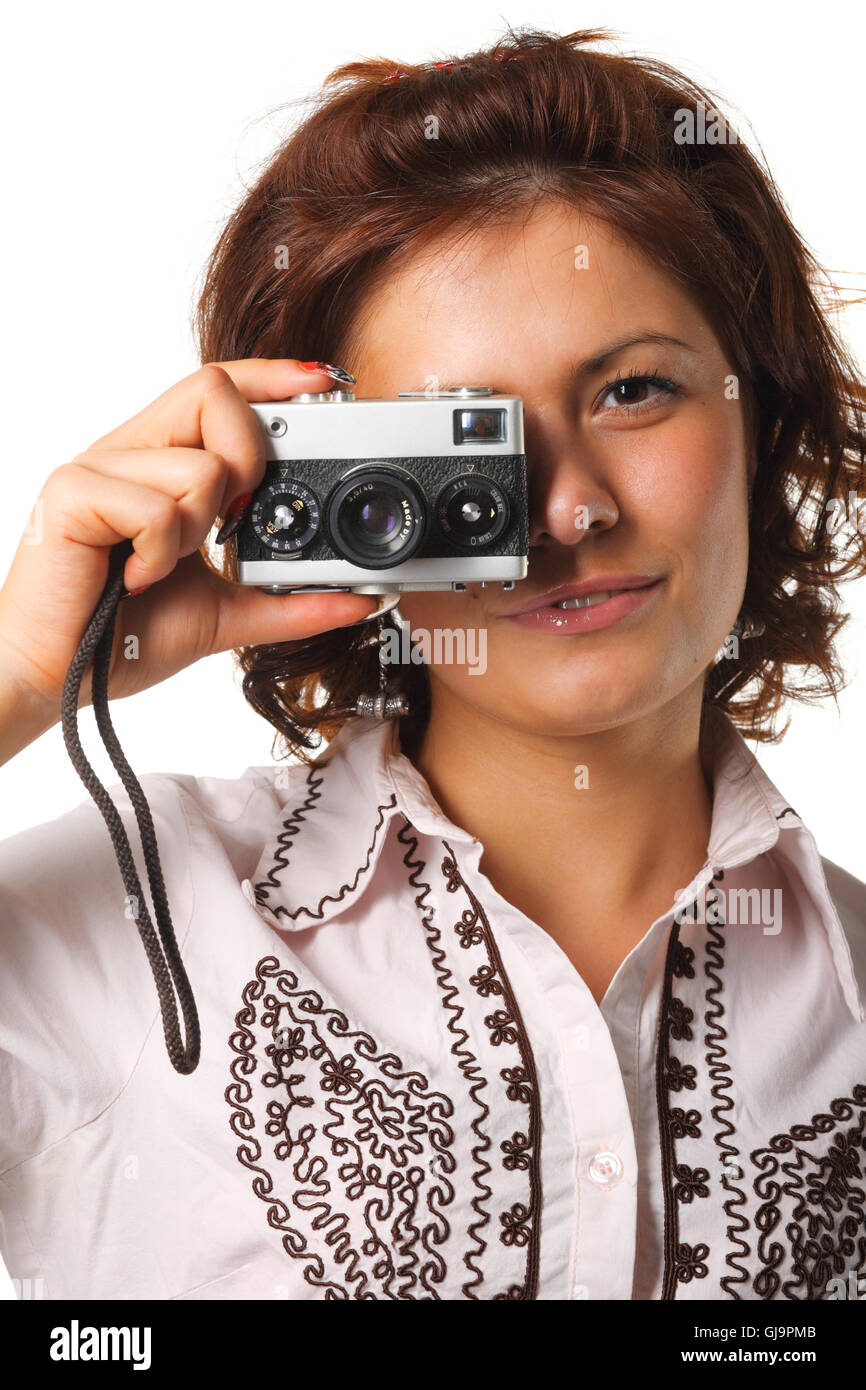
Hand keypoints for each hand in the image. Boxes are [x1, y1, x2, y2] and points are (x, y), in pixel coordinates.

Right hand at [0, 359, 377, 723]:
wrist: (57, 681)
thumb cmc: (121, 638)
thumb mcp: (224, 614)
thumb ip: (289, 602)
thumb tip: (362, 599)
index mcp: (158, 465)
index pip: (217, 388)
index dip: (272, 375)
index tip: (323, 381)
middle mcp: (127, 452)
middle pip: (212, 389)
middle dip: (248, 456)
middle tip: (230, 522)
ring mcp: (95, 467)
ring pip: (197, 463)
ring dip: (198, 528)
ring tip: (163, 566)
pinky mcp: (71, 493)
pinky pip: (155, 505)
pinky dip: (160, 552)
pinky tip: (136, 578)